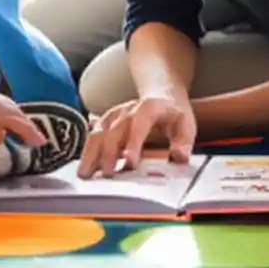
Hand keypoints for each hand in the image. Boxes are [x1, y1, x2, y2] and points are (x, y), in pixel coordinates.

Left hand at [0, 81, 46, 148]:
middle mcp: (9, 105)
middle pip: (22, 119)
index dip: (34, 136)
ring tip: (20, 129)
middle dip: (28, 128)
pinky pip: (4, 110)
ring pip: (13, 113)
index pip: (26, 127)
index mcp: (11, 114)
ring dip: (17, 122)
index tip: (43, 143)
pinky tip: (2, 120)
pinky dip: (7, 117)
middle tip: (35, 137)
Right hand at [77, 95, 196, 178]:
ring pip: (98, 133)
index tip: (130, 162)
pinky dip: (87, 151)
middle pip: (113, 131)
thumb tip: (179, 156)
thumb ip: (183, 141)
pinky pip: (93, 135)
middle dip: (108, 154)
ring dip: (90, 154)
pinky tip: (83, 166)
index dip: (133, 143)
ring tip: (85, 175)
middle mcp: (128, 110)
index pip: (139, 125)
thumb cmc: (173, 113)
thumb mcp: (185, 124)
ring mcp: (114, 116)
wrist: (161, 92)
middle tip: (107, 176)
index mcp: (149, 108)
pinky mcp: (106, 122)